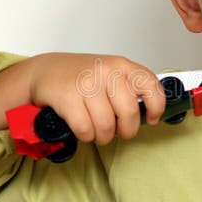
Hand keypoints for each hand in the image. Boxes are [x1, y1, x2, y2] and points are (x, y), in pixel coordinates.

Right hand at [26, 53, 165, 144]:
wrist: (45, 71)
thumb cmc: (80, 77)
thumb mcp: (109, 74)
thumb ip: (129, 88)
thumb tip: (148, 113)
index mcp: (122, 65)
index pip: (150, 85)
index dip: (156, 106)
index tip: (151, 118)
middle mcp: (107, 71)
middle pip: (129, 113)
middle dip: (125, 130)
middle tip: (118, 130)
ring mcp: (87, 84)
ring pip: (107, 126)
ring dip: (102, 136)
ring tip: (97, 130)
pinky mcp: (68, 98)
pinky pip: (86, 130)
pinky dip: (85, 136)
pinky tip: (82, 128)